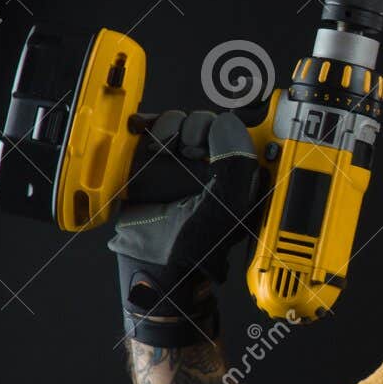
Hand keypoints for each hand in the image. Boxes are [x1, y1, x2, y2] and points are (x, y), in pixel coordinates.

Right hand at [108, 110, 263, 345]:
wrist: (154, 264)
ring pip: (179, 120)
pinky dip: (146, 122)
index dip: (229, 125)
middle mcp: (210, 164)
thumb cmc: (196, 245)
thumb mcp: (228, 205)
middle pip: (206, 120)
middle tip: (190, 146)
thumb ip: (236, 163)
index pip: (240, 130)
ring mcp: (180, 162)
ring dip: (171, 125)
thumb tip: (225, 123)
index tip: (215, 135)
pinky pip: (150, 130)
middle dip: (198, 125)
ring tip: (165, 147)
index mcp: (237, 173)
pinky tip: (143, 128)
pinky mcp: (152, 163)